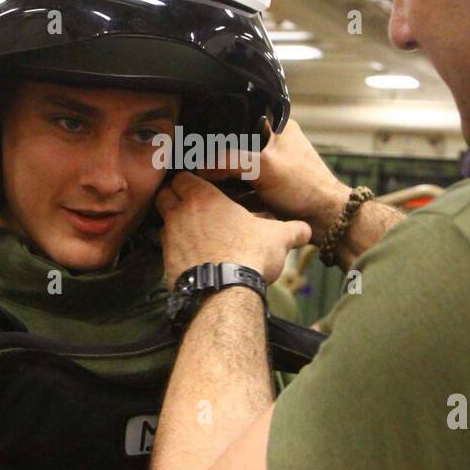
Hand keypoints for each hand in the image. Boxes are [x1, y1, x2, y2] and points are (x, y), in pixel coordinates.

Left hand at [157, 173, 311, 282]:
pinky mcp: (166, 263)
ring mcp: (169, 239)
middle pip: (164, 196)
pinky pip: (165, 250)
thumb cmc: (249, 255)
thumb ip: (292, 230)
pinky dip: (176, 250)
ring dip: (174, 225)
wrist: (225, 293)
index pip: (182, 177)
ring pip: (163, 223)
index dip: (189, 180)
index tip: (199, 186)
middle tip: (192, 207)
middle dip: (174, 198)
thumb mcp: (278, 238)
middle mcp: (180, 214)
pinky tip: (194, 257)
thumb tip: (305, 230)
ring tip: (193, 234)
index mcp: (203, 198)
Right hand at [200, 119, 349, 242]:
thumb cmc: (305, 187)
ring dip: (226, 180)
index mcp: (278, 127)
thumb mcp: (262, 166)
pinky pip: (243, 188)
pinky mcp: (269, 187)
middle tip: (203, 172)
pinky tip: (223, 200)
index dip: (220, 134)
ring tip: (210, 187)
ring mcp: (271, 167)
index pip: (239, 121)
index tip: (201, 148)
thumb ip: (228, 161)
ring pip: (238, 170)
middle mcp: (274, 144)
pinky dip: (235, 194)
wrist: (325, 220)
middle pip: (236, 148)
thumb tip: (201, 166)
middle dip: (221, 162)